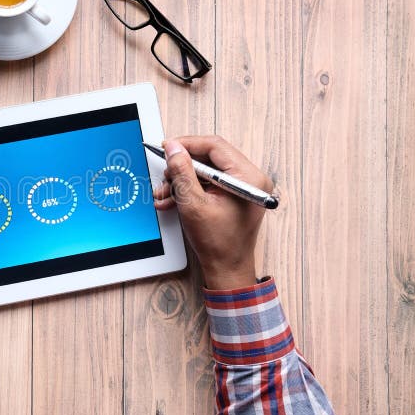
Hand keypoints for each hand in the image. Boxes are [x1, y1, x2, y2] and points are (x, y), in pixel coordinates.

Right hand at [153, 136, 272, 290]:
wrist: (227, 269)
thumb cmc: (218, 243)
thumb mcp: (193, 204)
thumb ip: (182, 172)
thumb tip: (173, 148)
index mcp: (248, 178)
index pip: (215, 146)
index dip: (187, 144)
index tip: (167, 147)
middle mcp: (250, 179)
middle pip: (210, 157)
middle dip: (183, 167)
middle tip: (165, 174)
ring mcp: (243, 187)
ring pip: (206, 171)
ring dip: (183, 180)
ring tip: (164, 193)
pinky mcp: (234, 195)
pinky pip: (209, 183)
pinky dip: (190, 189)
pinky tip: (173, 199)